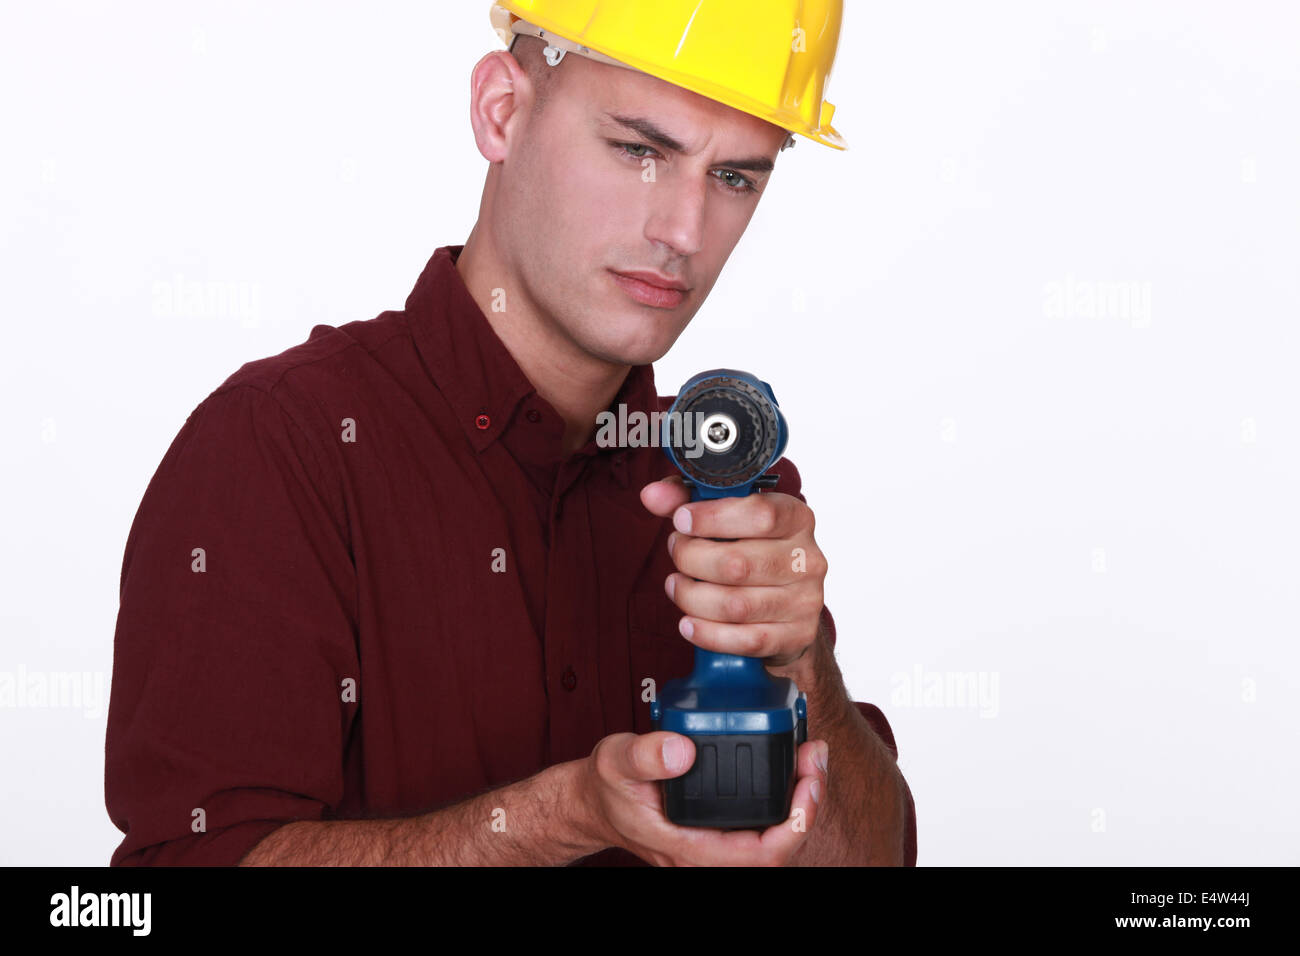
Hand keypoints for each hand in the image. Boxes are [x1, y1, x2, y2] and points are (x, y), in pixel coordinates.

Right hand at [576, 729, 828, 865]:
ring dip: (801, 803)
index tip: (808, 778)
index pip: (761, 855)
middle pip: (780, 850)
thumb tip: (683, 750)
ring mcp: (717, 849)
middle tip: (815, 756)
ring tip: (810, 758)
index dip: (796, 822)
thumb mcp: (616, 760)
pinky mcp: (722, 835)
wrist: (595, 804)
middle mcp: (708, 857)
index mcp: (689, 848)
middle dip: (809, 805)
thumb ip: (646, 755)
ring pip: (776, 842)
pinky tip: (791, 769)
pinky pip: (765, 829)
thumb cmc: (607, 787)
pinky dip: (785, 801)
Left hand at [640, 476, 826, 667]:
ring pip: (735, 605)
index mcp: (797, 518)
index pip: (760, 515)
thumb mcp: (726, 516)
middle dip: (691, 559)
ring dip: (692, 596)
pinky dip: (707, 633)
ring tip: (676, 585)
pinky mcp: (798, 635)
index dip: (712, 518)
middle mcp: (808, 559)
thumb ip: (688, 500)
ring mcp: (806, 600)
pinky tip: (688, 622)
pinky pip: (745, 640)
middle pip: (738, 564)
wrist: (788, 603)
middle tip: (676, 552)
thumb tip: (653, 495)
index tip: (681, 520)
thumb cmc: (752, 549)